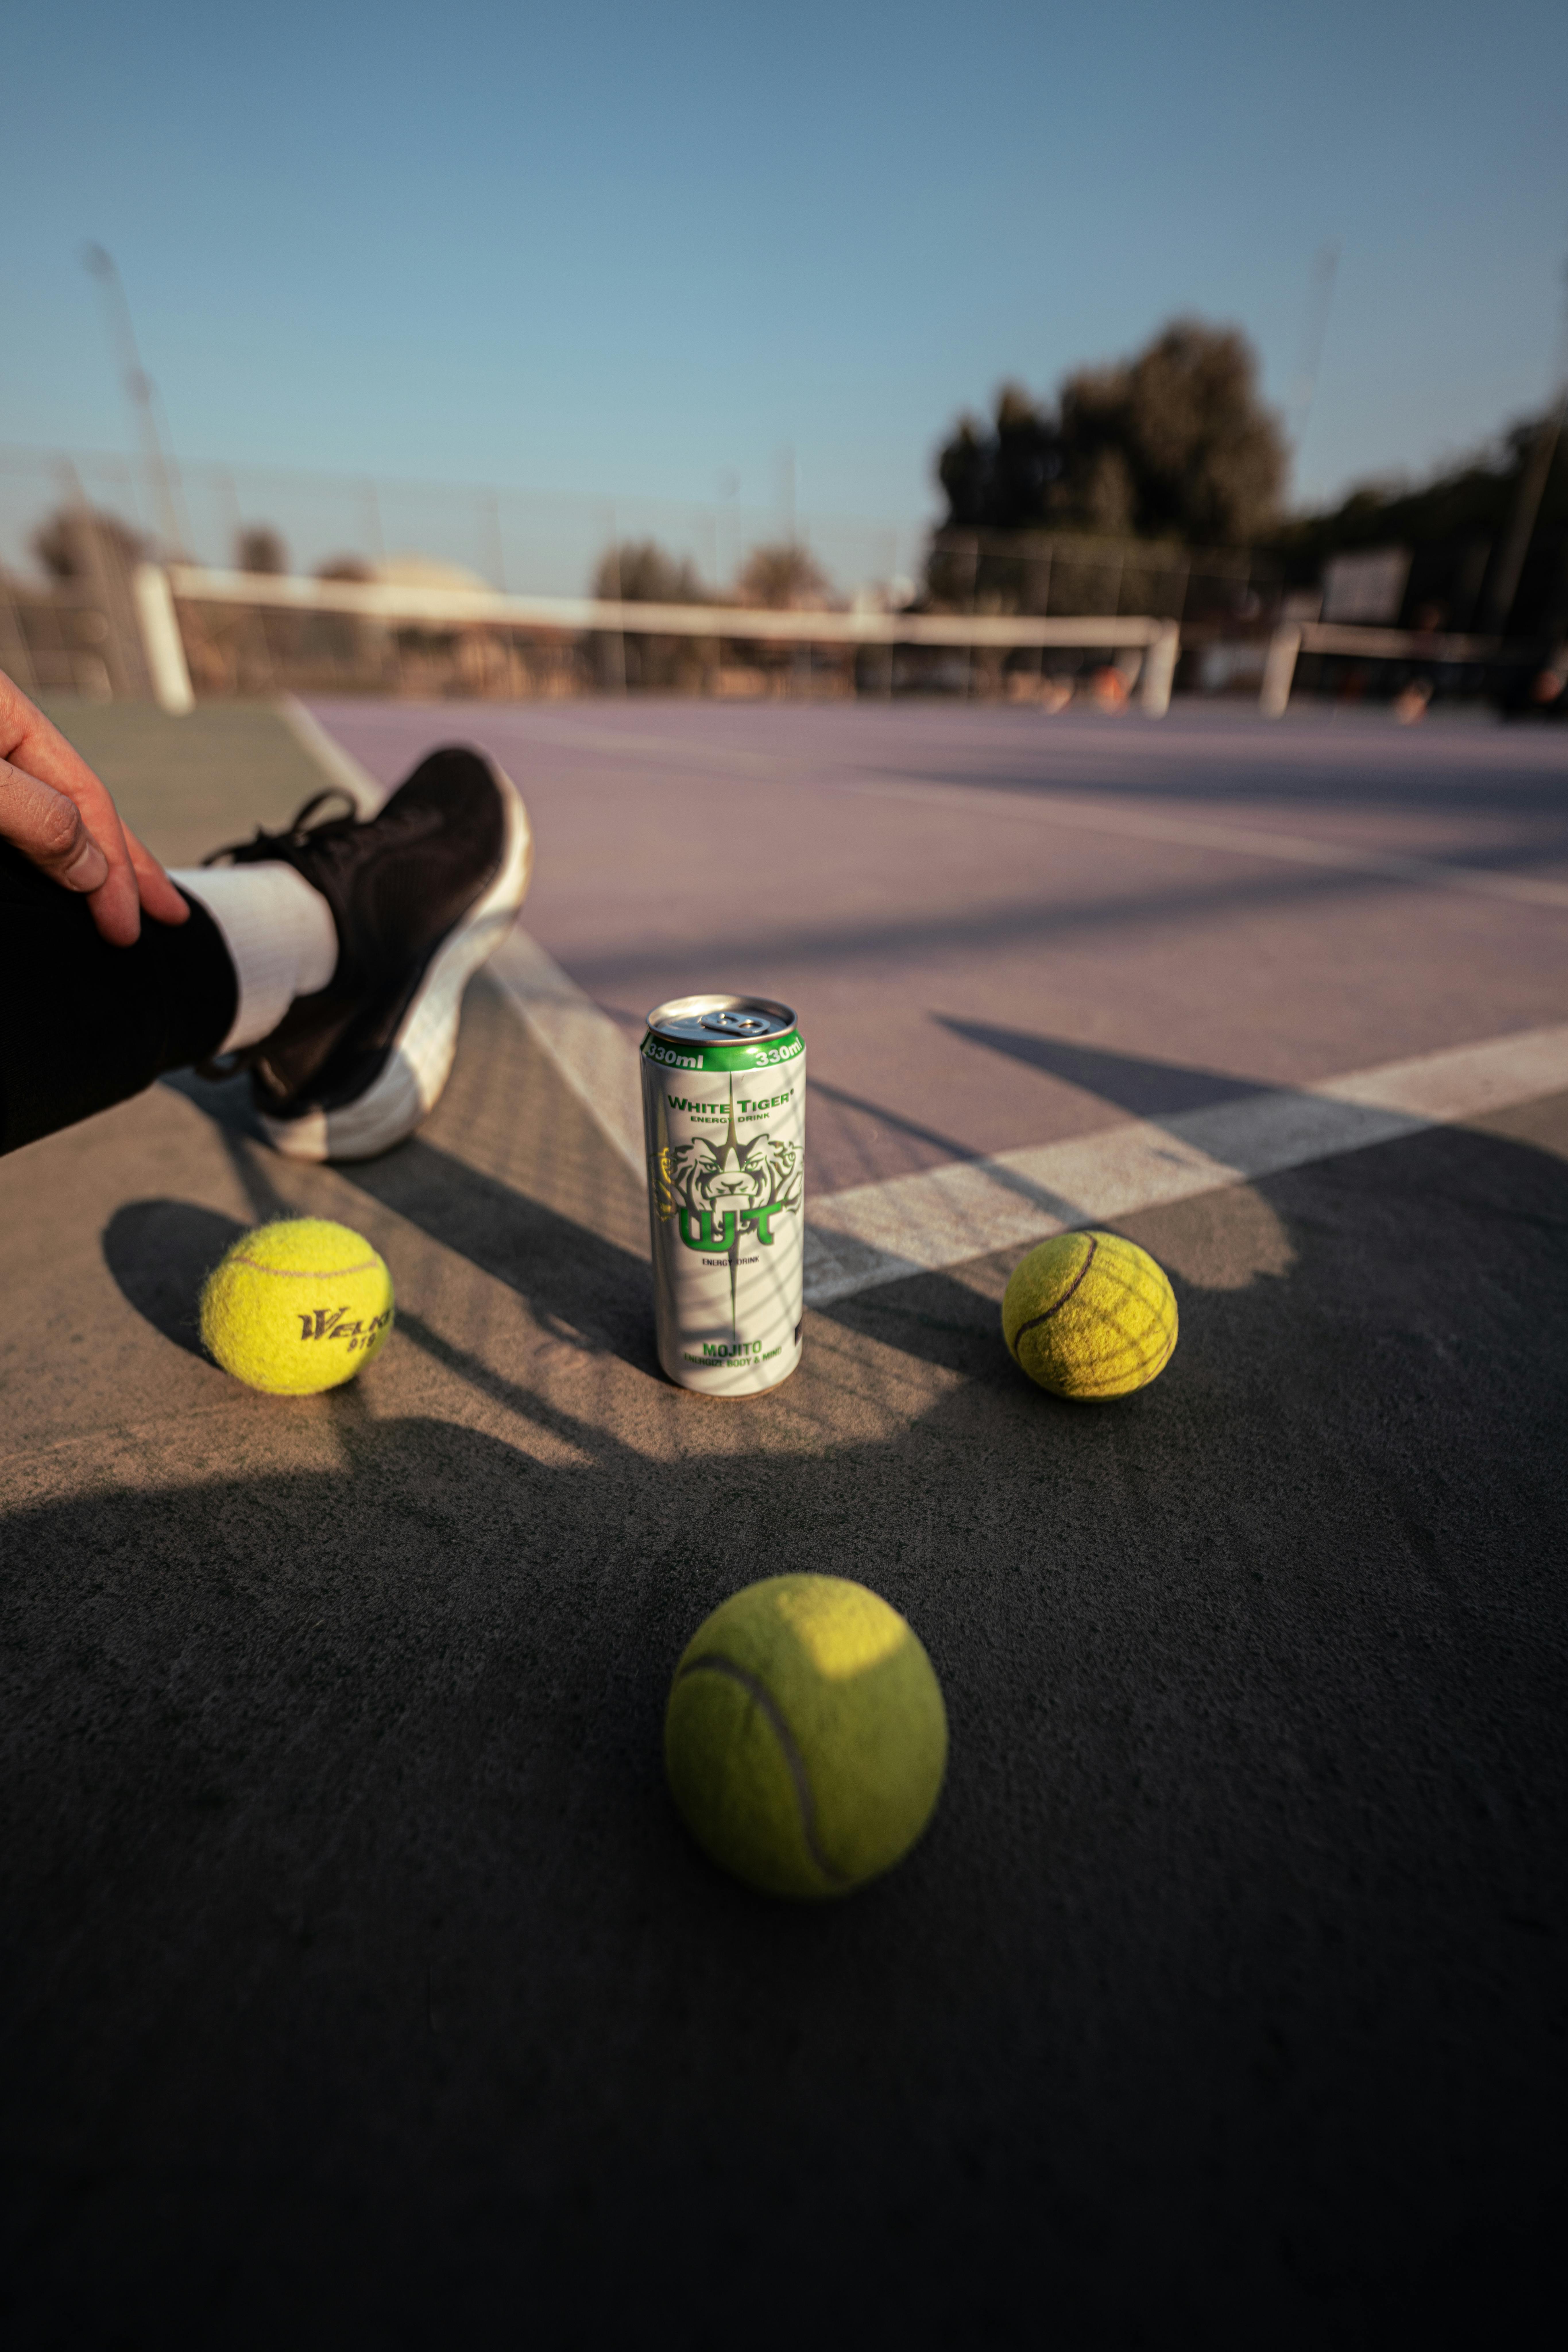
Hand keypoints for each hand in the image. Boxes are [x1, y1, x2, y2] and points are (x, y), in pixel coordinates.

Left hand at [0, 667, 187, 944]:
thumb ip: (35, 815)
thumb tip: (92, 866)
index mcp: (5, 712)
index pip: (86, 795)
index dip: (115, 866)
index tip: (128, 927)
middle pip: (81, 799)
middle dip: (125, 861)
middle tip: (167, 913)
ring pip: (46, 811)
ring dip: (88, 860)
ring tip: (124, 896)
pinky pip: (15, 821)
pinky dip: (43, 852)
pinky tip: (56, 869)